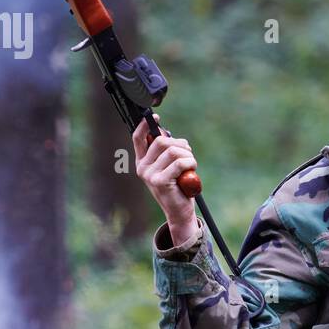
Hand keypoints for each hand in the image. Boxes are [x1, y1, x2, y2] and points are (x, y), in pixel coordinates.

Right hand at [132, 114, 196, 230]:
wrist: (179, 211)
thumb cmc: (177, 186)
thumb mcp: (169, 166)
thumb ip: (164, 151)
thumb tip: (161, 131)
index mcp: (142, 162)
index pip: (137, 138)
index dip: (144, 125)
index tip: (155, 117)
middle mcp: (142, 168)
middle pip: (161, 141)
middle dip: (180, 144)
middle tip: (188, 154)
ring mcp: (149, 175)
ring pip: (172, 151)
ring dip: (187, 155)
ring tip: (190, 165)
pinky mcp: (160, 181)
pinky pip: (179, 163)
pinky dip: (190, 163)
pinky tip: (192, 169)